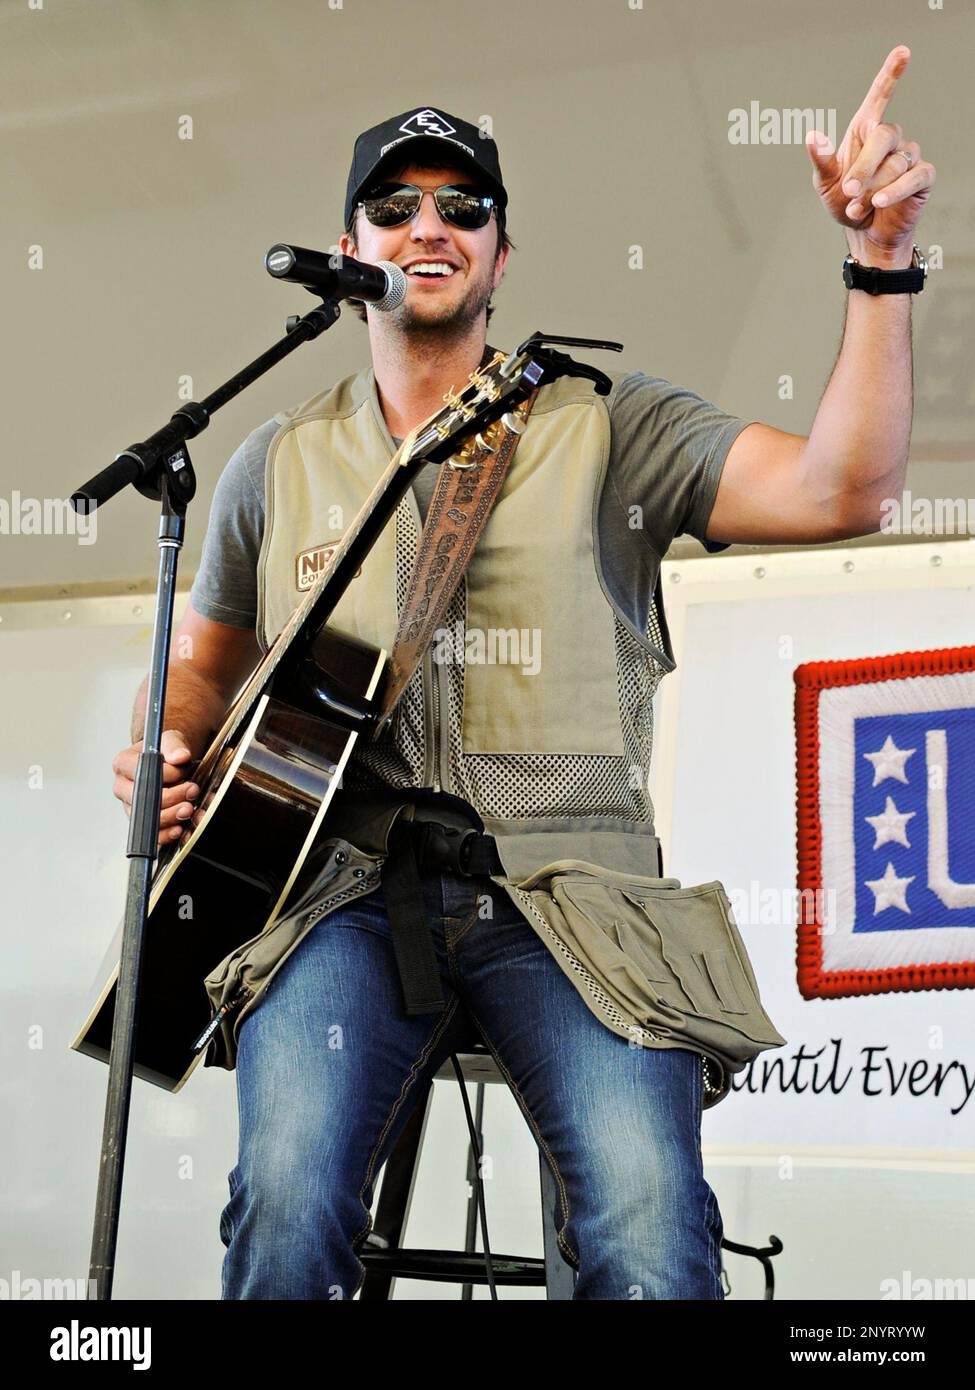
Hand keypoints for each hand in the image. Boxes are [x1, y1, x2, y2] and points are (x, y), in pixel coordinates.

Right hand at [112, 728, 198, 847]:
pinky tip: (179, 828)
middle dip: (170, 797)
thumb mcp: (171, 740)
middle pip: (141, 799)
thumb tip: (180, 757)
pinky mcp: (143, 823)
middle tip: (191, 790)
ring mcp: (131, 807)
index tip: (181, 771)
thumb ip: (175, 746)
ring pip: (146, 819)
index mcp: (123, 765)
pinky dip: (167, 834)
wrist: (173, 764)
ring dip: (171, 816)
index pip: (140, 772)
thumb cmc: (166, 752)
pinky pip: (151, 835)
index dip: (163, 774)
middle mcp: (123, 788)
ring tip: (189, 808)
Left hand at [805, 45, 934, 265]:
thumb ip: (821, 159)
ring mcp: (908, 156)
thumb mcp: (825, 183)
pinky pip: (913, 177)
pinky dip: (894, 192)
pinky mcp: (922, 176)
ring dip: (872, 190)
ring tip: (858, 208)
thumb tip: (812, 135)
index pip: (880, 95)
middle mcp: (889, 138)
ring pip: (894, 164)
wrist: (864, 233)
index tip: (903, 52)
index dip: (891, 73)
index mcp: (865, 131)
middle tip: (848, 191)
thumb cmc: (845, 203)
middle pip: (883, 136)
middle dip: (863, 167)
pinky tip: (879, 204)